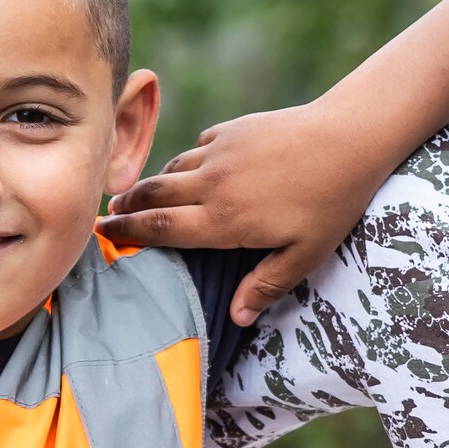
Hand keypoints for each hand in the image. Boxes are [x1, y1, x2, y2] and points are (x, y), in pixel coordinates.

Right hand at [99, 105, 366, 325]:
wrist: (349, 136)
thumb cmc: (332, 201)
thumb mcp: (305, 254)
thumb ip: (266, 285)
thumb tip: (237, 317)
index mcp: (224, 219)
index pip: (160, 228)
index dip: (126, 233)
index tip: (100, 234)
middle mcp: (212, 184)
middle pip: (153, 195)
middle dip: (126, 207)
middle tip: (107, 216)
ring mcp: (220, 152)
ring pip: (173, 170)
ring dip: (155, 184)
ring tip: (144, 197)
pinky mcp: (233, 130)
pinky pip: (199, 148)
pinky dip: (189, 162)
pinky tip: (194, 169)